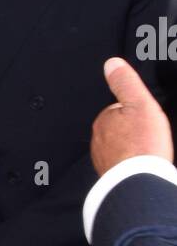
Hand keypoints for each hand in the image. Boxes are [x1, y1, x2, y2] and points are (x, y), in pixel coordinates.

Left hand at [91, 57, 172, 174]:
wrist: (139, 182)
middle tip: (148, 138)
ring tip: (146, 152)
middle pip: (119, 130)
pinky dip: (129, 165)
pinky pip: (121, 166)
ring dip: (131, 149)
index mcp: (103, 120)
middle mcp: (98, 140)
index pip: (119, 110)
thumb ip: (126, 82)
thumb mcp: (140, 103)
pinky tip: (140, 166)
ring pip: (119, 149)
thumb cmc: (143, 144)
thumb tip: (111, 64)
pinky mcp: (109, 176)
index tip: (146, 120)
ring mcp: (102, 160)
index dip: (136, 113)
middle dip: (132, 132)